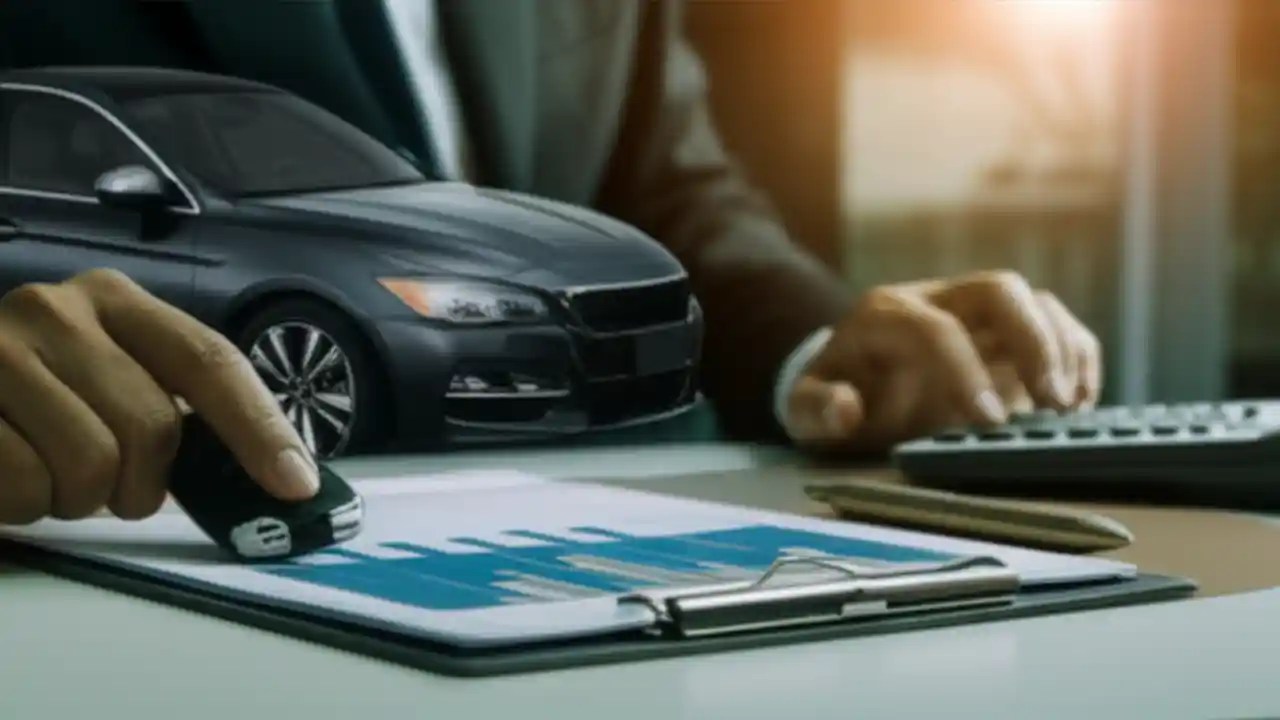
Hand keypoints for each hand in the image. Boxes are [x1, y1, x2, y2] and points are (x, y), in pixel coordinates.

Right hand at [0, 268, 318, 524]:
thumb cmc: (26, 393)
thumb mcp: (102, 376)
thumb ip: (173, 406)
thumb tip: (275, 474)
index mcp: (115, 301)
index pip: (211, 362)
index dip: (261, 428)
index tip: (294, 484)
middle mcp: (57, 310)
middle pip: (155, 429)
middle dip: (140, 484)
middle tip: (110, 487)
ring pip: (91, 464)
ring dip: (77, 497)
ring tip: (48, 473)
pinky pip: (23, 485)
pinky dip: (22, 503)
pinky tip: (4, 473)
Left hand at [784, 270, 1100, 451]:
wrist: (848, 381)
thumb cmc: (832, 398)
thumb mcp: (806, 410)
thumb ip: (817, 410)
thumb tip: (845, 409)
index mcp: (884, 314)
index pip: (933, 329)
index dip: (964, 370)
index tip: (989, 421)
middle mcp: (937, 300)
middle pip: (998, 290)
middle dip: (1031, 340)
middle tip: (1051, 403)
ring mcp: (976, 313)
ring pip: (1034, 301)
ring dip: (1061, 349)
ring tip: (1068, 410)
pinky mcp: (1007, 333)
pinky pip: (1055, 322)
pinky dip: (1077, 354)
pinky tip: (1080, 401)